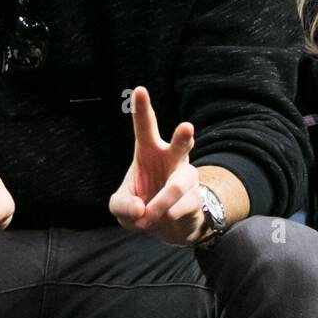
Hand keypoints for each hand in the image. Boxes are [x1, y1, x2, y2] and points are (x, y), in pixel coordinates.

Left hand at [109, 86, 206, 245]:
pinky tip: (165, 218)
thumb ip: (123, 206)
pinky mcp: (196, 197)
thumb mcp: (120, 207)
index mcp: (149, 151)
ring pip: (179, 185)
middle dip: (184, 137)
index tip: (139, 90)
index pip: (146, 126)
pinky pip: (184, 205)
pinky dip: (168, 215)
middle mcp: (171, 158)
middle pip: (181, 144)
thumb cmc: (141, 205)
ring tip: (147, 217)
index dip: (142, 109)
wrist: (167, 227)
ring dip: (161, 203)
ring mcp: (187, 176)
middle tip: (187, 128)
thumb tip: (141, 209)